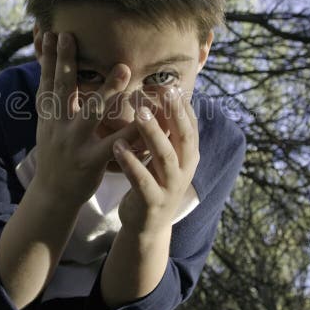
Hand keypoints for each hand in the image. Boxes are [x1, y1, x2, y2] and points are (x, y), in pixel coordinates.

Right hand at [33, 31, 139, 207]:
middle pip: (63, 89)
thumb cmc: (56, 152)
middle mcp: (58, 125)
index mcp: (49, 115)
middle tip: (70, 35)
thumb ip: (52, 98)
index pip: (47, 81)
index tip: (51, 32)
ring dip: (108, 89)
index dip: (48, 58)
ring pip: (92, 112)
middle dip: (66, 62)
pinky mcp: (90, 161)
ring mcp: (74, 143)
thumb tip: (49, 67)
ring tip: (123, 68)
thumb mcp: (47, 124)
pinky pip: (115, 144)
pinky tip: (147, 119)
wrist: (53, 194)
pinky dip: (132, 132)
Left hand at [112, 84, 199, 232]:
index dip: (182, 105)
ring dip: (153, 134)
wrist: (147, 226)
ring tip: (139, 114)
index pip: (190, 124)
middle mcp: (185, 169)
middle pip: (184, 137)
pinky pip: (143, 181)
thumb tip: (164, 92)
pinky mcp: (153, 202)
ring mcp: (170, 187)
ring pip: (165, 157)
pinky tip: (118, 147)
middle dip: (174, 113)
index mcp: (188, 155)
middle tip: (162, 91)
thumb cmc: (153, 180)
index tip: (170, 84)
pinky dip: (131, 163)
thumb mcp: (164, 156)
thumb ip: (166, 131)